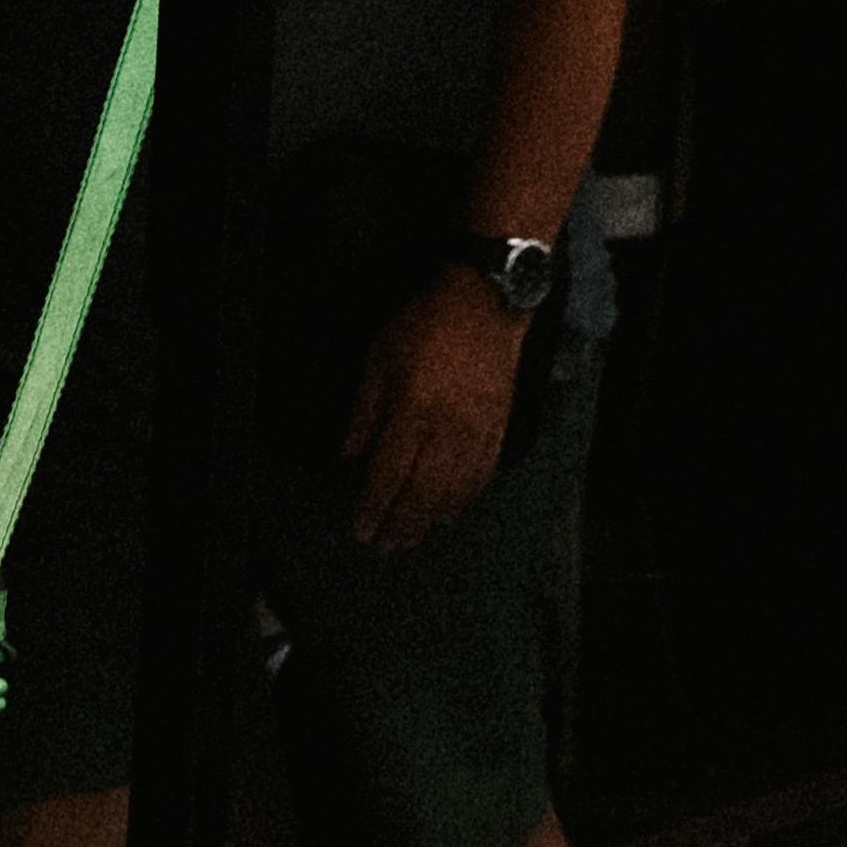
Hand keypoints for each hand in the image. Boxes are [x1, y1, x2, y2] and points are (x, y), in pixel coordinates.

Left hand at [340, 268, 529, 548]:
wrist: (486, 301)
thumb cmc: (426, 324)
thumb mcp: (380, 357)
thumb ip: (364, 410)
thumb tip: (349, 456)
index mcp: (412, 412)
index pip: (388, 476)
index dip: (372, 508)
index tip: (360, 529)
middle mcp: (446, 431)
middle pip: (421, 494)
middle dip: (398, 525)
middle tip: (383, 546)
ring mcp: (476, 433)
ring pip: (452, 493)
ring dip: (428, 522)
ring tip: (411, 539)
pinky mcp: (498, 428)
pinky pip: (480, 477)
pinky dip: (463, 501)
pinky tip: (449, 513)